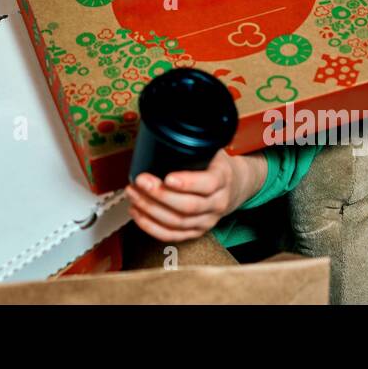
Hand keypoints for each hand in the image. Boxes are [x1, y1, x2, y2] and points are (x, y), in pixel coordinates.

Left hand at [126, 150, 263, 242]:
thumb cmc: (216, 166)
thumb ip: (194, 145)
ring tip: (133, 195)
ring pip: (177, 223)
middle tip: (140, 181)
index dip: (186, 182)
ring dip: (150, 210)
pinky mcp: (196, 232)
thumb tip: (164, 132)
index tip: (167, 177)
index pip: (207, 184)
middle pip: (188, 207)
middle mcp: (217, 204)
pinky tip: (137, 213)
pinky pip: (171, 236)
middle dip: (159, 195)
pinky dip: (151, 227)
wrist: (234, 186)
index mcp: (222, 180)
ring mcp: (206, 221)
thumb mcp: (212, 151)